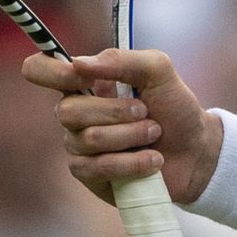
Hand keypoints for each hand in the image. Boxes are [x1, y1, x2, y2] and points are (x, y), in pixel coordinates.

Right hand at [21, 49, 222, 203]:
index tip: (82, 77)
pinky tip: (152, 160)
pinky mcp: (90, 175)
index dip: (53, 72)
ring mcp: (79, 146)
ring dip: (132, 135)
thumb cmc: (174, 107)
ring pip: (88, 139)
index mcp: (85, 82)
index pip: (39, 69)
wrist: (196, 151)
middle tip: (147, 112)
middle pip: (67, 111)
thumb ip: (122, 60)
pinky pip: (99, 167)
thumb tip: (78, 63)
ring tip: (155, 134)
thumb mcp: (159, 72)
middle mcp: (75, 113)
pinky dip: (134, 162)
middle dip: (116, 112)